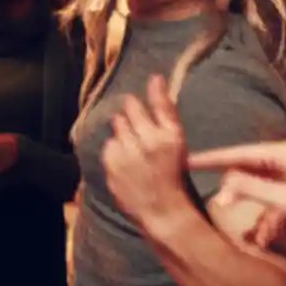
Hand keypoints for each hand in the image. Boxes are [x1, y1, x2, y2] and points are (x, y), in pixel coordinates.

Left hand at [101, 75, 192, 223]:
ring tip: (132, 150)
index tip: (135, 106)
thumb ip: (165, 106)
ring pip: (118, 127)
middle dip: (130, 116)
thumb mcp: (175, 138)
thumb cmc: (171, 171)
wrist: (161, 208)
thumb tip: (155, 77)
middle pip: (129, 112)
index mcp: (169, 135)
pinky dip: (115, 151)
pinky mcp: (114, 166)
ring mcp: (129, 155)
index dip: (139, 104)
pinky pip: (109, 146)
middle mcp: (148, 142)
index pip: (151, 104)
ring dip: (123, 134)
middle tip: (136, 134)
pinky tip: (125, 162)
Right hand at [189, 140, 285, 252]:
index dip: (210, 159)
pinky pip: (267, 210)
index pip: (236, 154)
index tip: (184, 161)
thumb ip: (252, 190)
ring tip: (252, 231)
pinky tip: (266, 239)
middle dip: (229, 190)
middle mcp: (283, 164)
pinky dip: (264, 224)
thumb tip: (220, 188)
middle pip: (243, 173)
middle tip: (208, 203)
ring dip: (251, 214)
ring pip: (254, 194)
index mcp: (282, 155)